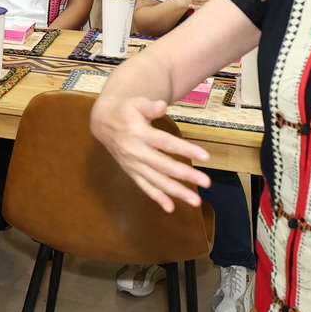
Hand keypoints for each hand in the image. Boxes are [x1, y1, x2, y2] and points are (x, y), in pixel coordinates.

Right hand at [88, 93, 211, 210]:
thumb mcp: (136, 103)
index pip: (165, 143)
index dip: (185, 150)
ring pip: (155, 181)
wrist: (103, 123)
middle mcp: (135, 151)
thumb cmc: (126, 111)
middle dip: (185, 175)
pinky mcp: (131, 172)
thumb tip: (162, 105)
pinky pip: (144, 187)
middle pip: (163, 165)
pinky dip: (157, 197)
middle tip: (207, 182)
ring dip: (175, 191)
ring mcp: (133, 164)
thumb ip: (150, 106)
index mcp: (138, 133)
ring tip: (194, 201)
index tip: (205, 157)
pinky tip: (170, 208)